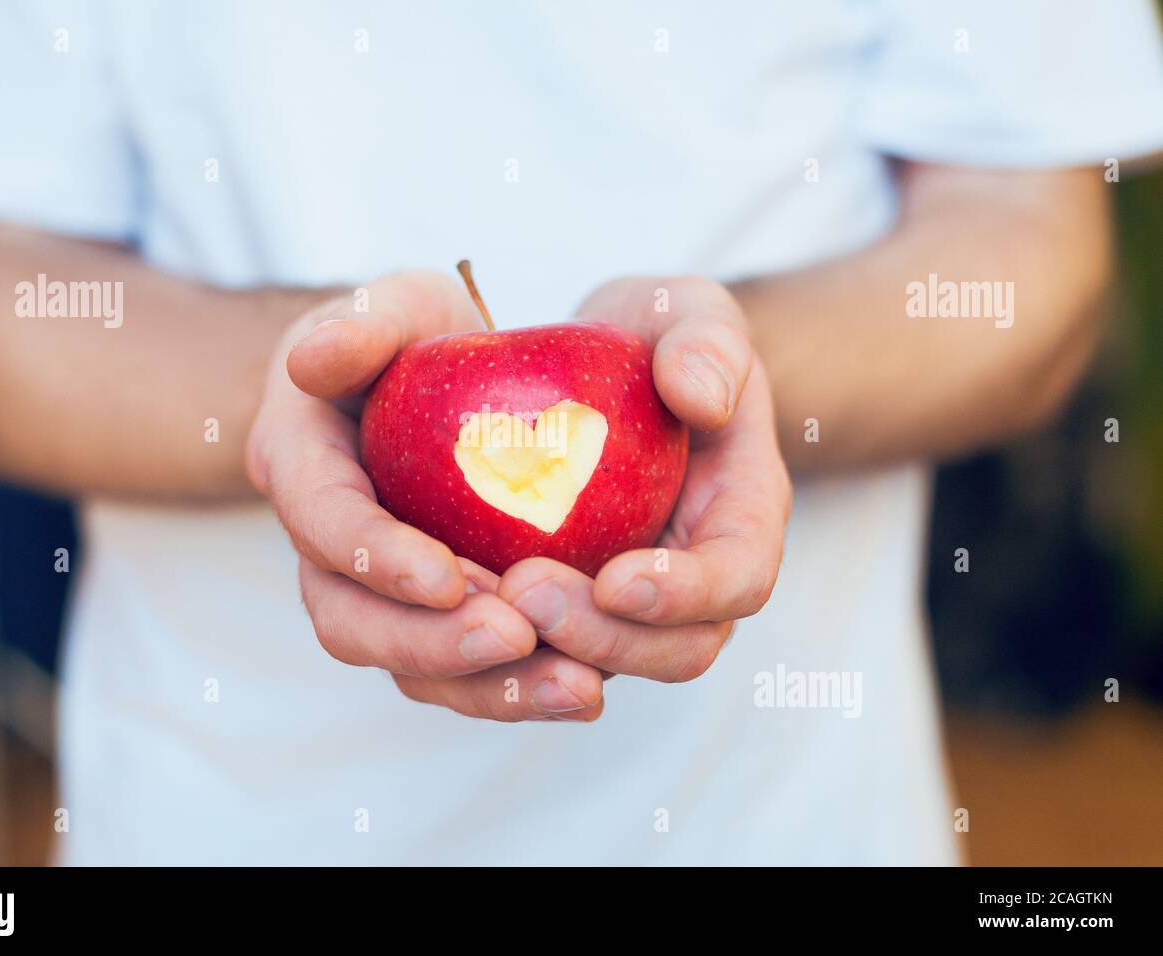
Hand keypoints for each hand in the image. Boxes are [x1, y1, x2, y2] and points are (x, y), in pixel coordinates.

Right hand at [246, 272, 605, 720]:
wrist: (432, 377)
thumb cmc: (414, 331)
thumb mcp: (395, 303)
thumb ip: (359, 324)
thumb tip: (311, 362)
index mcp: (299, 463)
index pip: (320, 521)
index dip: (375, 557)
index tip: (450, 577)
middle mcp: (324, 544)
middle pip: (350, 621)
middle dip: (428, 643)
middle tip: (517, 636)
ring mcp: (373, 590)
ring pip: (407, 666)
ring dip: (485, 686)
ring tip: (576, 685)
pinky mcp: (429, 618)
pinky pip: (461, 672)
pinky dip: (518, 686)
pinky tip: (586, 684)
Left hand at [495, 276, 790, 682]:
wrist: (608, 371)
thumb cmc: (654, 339)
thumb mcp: (688, 314)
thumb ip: (707, 343)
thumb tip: (701, 397)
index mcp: (742, 519)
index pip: (738, 579)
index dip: (686, 595)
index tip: (618, 579)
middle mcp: (693, 583)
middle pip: (671, 651)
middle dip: (601, 638)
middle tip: (522, 590)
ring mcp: (626, 610)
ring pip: (595, 670)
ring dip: (535, 659)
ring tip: (471, 603)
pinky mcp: (560, 613)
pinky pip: (529, 655)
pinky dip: (483, 646)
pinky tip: (431, 606)